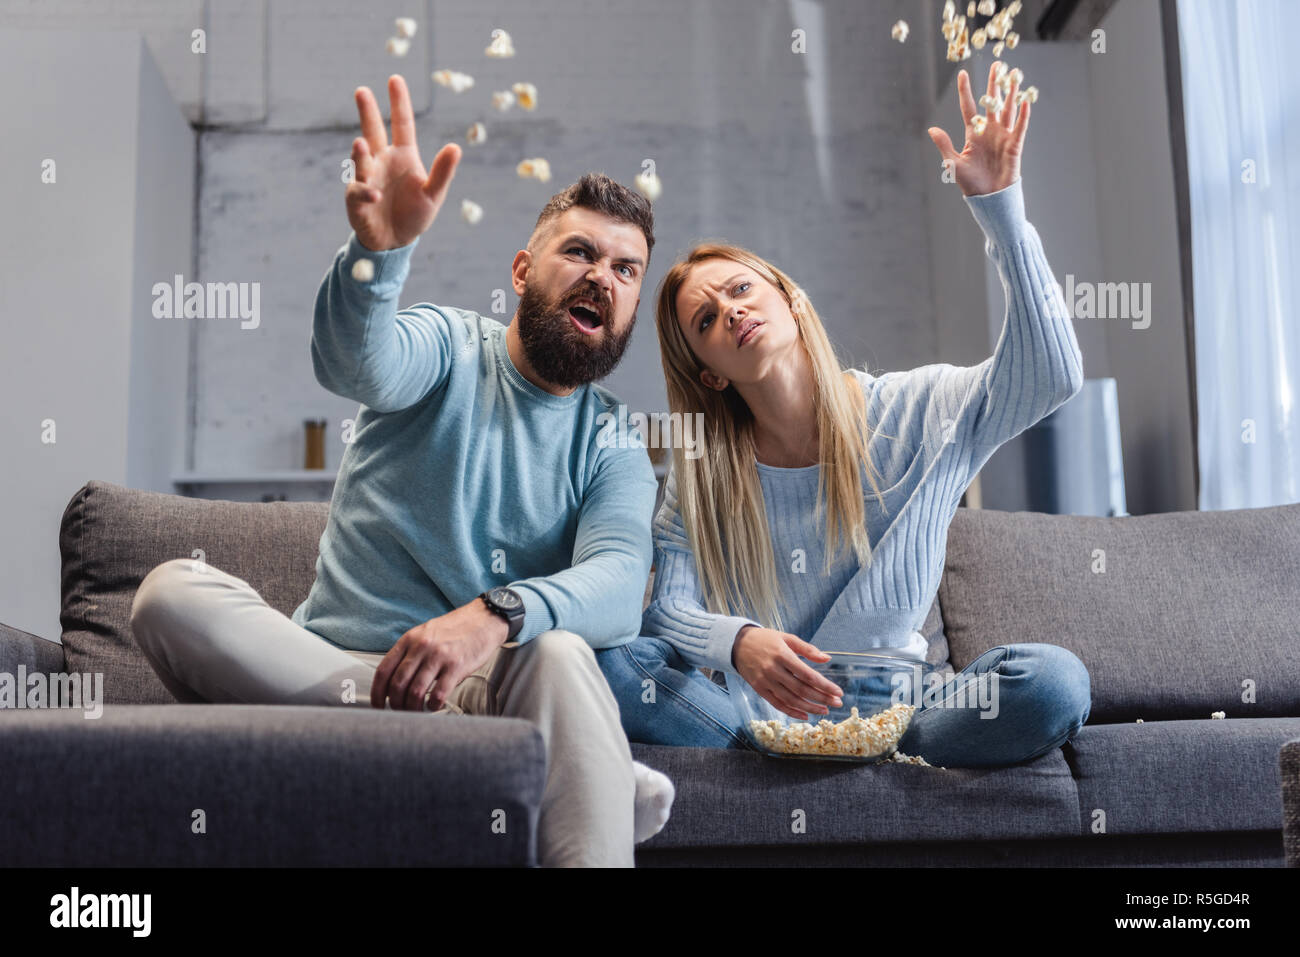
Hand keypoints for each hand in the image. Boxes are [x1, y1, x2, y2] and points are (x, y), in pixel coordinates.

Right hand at [347, 74, 460, 250]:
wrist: (395, 242)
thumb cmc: (414, 215)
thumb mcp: (433, 194)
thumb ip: (442, 172)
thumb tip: (456, 147)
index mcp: (403, 156)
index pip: (401, 124)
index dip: (399, 103)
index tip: (394, 79)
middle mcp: (382, 162)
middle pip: (373, 132)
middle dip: (367, 113)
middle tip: (362, 91)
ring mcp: (367, 178)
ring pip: (361, 160)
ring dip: (360, 154)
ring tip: (360, 144)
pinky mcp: (357, 200)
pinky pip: (359, 192)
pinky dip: (366, 192)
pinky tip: (375, 195)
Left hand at [369, 599, 508, 710]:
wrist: (484, 619)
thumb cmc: (455, 629)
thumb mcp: (426, 634)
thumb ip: (410, 653)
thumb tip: (395, 682)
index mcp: (409, 639)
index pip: (384, 670)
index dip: (377, 692)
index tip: (377, 704)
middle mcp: (421, 647)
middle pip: (397, 684)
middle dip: (395, 703)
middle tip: (399, 710)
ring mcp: (439, 656)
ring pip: (415, 692)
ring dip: (412, 708)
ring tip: (416, 711)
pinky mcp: (456, 666)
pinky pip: (438, 694)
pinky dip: (432, 706)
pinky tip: (434, 705)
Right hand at [731, 626, 843, 721]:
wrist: (737, 644)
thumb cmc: (765, 639)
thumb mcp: (786, 638)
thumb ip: (807, 649)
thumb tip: (827, 659)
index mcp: (782, 654)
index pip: (807, 675)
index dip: (824, 685)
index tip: (838, 692)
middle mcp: (773, 670)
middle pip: (801, 689)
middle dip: (821, 698)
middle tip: (837, 703)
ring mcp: (765, 681)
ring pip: (790, 700)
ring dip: (809, 707)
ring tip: (824, 710)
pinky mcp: (759, 689)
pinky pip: (777, 704)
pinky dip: (792, 712)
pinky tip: (805, 715)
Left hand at [926, 61, 1028, 196]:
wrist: (988, 198)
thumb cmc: (971, 183)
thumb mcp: (954, 164)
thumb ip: (944, 145)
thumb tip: (932, 129)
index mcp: (973, 133)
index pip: (969, 107)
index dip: (965, 90)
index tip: (963, 73)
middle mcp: (989, 130)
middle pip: (992, 102)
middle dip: (995, 83)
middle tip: (999, 63)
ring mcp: (1003, 136)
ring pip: (1008, 109)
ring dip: (1012, 92)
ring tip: (1014, 75)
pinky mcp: (1014, 145)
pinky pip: (1020, 127)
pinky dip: (1023, 115)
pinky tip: (1025, 101)